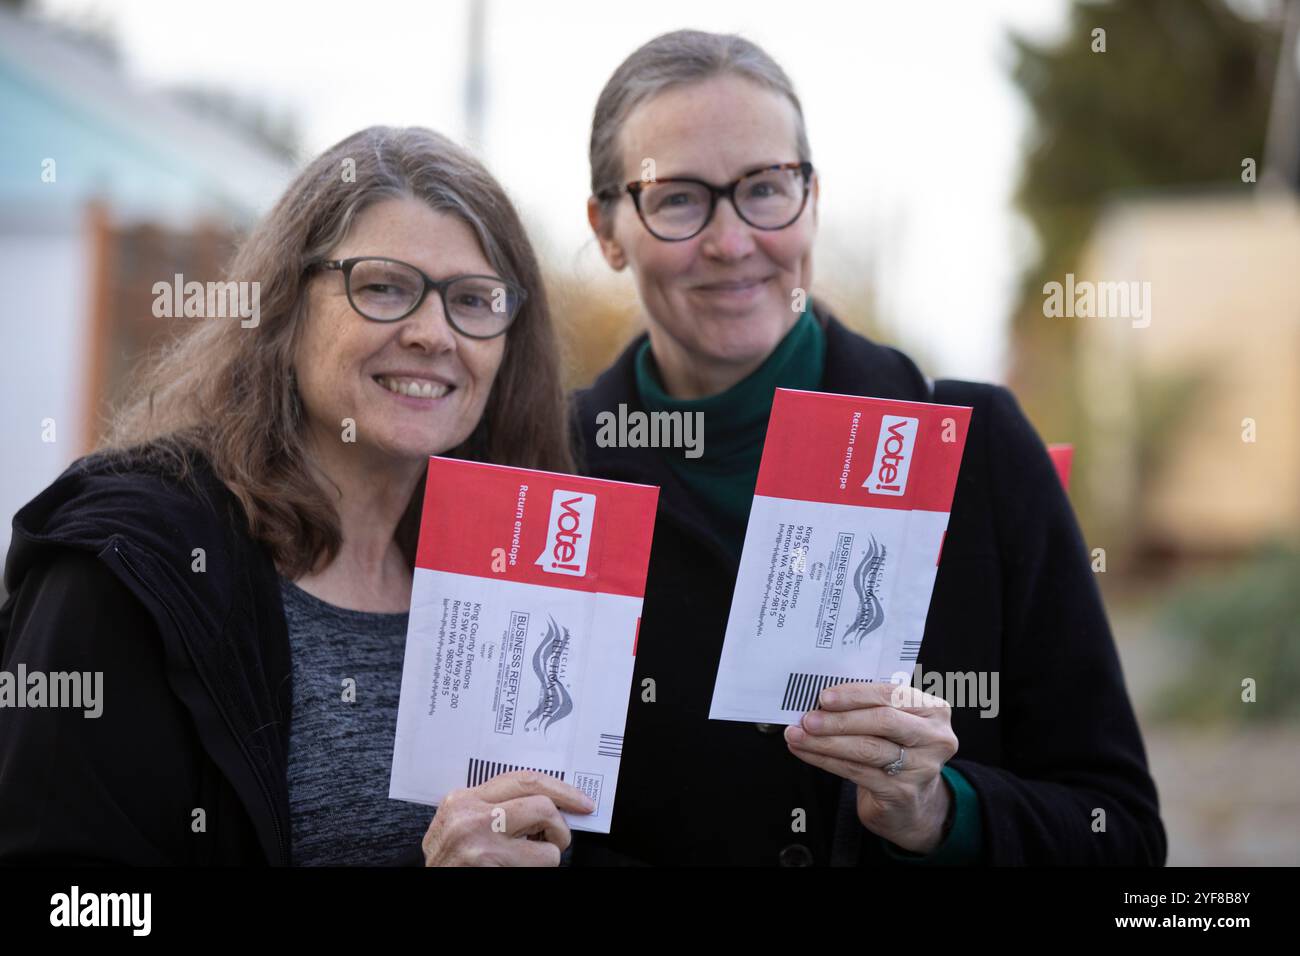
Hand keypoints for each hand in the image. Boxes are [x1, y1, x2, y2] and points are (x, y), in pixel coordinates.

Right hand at [421, 770, 595, 865]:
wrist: (429, 891)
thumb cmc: (452, 865)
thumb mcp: (461, 827)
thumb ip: (493, 809)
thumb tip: (544, 803)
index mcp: (462, 799)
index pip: (521, 778)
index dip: (559, 788)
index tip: (579, 800)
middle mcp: (469, 813)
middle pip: (540, 798)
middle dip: (560, 820)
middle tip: (559, 837)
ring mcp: (479, 837)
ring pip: (547, 828)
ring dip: (552, 849)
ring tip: (536, 859)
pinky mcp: (489, 861)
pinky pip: (542, 859)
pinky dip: (543, 868)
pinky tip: (522, 870)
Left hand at [784, 681, 957, 853]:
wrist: (912, 804)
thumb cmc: (896, 750)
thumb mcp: (894, 724)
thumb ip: (869, 707)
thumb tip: (822, 699)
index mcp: (934, 711)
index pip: (892, 695)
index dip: (856, 694)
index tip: (824, 697)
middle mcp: (934, 738)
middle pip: (882, 721)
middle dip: (839, 719)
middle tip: (808, 719)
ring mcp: (921, 768)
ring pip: (866, 749)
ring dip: (825, 741)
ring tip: (797, 735)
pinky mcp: (902, 793)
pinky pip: (856, 771)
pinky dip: (825, 760)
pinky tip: (806, 752)